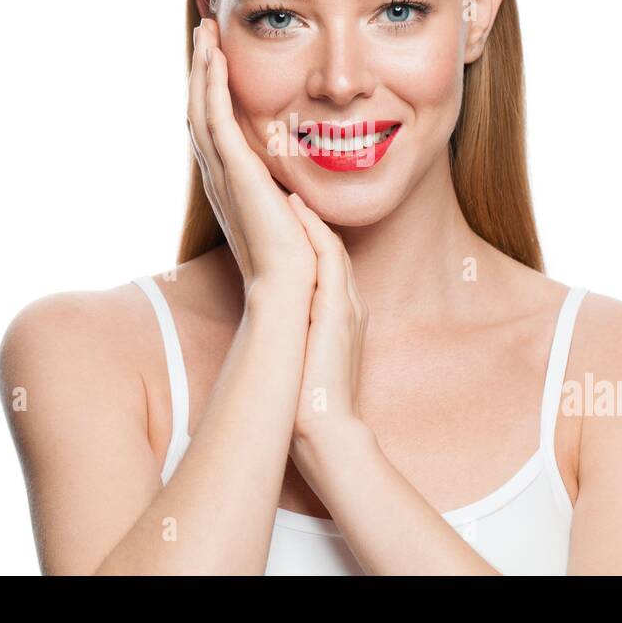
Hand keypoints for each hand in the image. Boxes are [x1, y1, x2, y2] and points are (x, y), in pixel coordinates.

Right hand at [188, 18, 316, 292]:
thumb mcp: (296, 224)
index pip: (217, 129)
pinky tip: (215, 56)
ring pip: (202, 107)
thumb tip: (299, 196)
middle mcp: (221, 177)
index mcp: (235, 187)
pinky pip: (216, 117)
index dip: (213, 94)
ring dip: (202, 67)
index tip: (218, 62)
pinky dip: (213, 85)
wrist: (292, 289)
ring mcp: (224, 173)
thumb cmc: (300, 268)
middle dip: (201, 71)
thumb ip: (293, 204)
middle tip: (203, 33)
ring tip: (204, 32)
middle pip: (201, 111)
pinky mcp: (234, 171)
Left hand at [286, 192, 367, 443]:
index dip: (308, 238)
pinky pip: (330, 259)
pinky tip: (296, 211)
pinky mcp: (340, 311)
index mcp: (342, 318)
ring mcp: (348, 306)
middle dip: (311, 219)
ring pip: (332, 247)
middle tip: (287, 189)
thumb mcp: (302, 361)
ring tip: (289, 191)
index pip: (326, 267)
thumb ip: (296, 339)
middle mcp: (350, 306)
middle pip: (332, 249)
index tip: (286, 215)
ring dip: (311, 218)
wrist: (328, 433)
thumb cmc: (309, 406)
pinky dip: (314, 231)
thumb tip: (271, 331)